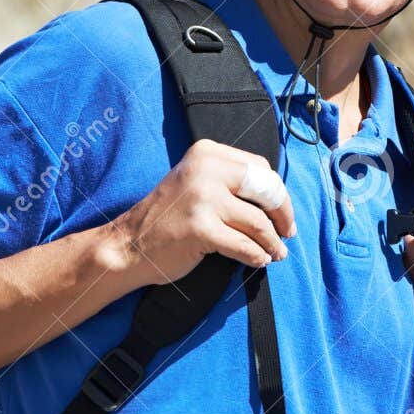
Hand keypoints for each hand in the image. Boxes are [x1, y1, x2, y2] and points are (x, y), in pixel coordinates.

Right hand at [107, 139, 295, 286]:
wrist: (127, 246)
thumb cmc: (169, 217)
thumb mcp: (197, 183)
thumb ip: (230, 181)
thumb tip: (278, 200)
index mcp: (207, 152)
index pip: (260, 168)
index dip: (277, 193)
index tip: (282, 214)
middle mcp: (205, 169)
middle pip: (266, 190)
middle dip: (283, 215)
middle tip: (287, 234)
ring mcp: (202, 198)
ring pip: (258, 222)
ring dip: (272, 242)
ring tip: (276, 253)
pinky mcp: (201, 228)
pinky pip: (245, 245)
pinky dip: (257, 256)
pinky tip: (259, 260)